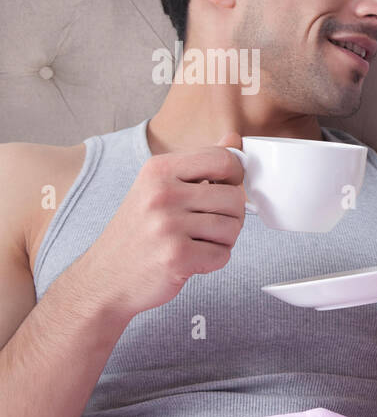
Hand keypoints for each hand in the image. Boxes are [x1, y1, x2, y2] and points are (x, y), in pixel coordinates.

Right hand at [75, 131, 246, 319]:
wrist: (103, 278)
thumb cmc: (136, 232)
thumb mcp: (159, 187)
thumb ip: (199, 163)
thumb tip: (234, 138)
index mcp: (158, 170)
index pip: (224, 158)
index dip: (235, 177)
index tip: (223, 189)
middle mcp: (162, 193)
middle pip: (235, 197)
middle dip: (231, 216)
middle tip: (205, 226)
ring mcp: (168, 226)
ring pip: (233, 228)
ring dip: (222, 241)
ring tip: (195, 243)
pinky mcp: (176, 257)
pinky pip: (223, 255)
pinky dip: (213, 262)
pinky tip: (190, 260)